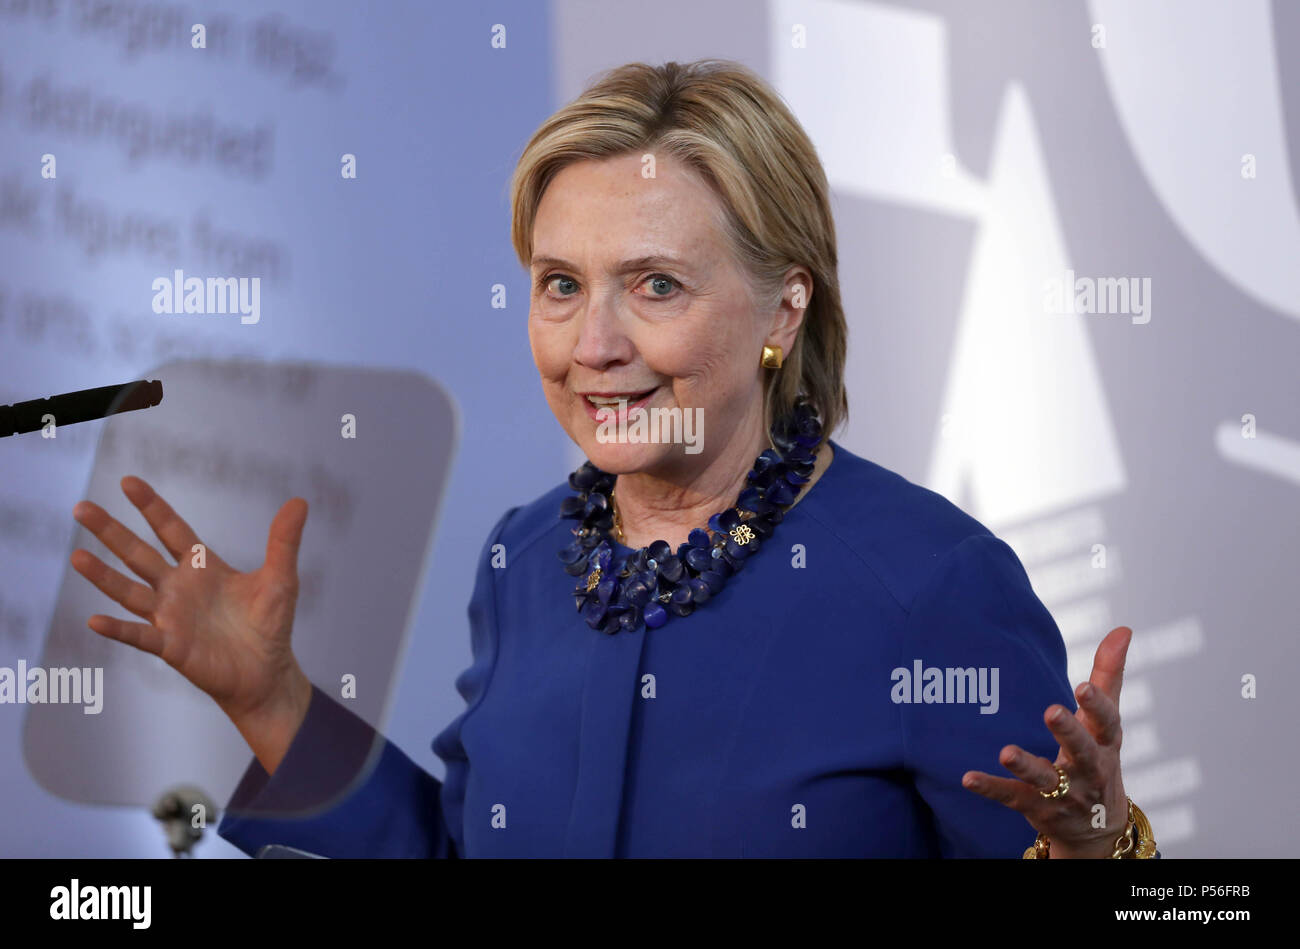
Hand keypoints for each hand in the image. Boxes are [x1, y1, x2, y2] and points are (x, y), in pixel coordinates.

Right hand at [70, 476, 312, 769]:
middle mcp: (179, 588)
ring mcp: (170, 617)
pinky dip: (118, 630)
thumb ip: (283, 542)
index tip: (128, 482)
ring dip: (103, 576)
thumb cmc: (270, 625)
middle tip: (81, 508)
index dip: (151, 507)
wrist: (267, 672)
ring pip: (129, 591)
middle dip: (111, 532)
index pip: (172, 530)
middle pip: (138, 554)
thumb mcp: (281, 579)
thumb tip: (299, 502)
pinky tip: (95, 620)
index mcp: (202, 567)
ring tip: (76, 555)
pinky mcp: (171, 646)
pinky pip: (139, 636)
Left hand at [961, 625, 1132, 857]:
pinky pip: (1011, 797)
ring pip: (1045, 778)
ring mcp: (1062, 792)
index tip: (1083, 685)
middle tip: (1051, 710)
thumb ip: (1110, 674)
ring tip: (1006, 751)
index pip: (1107, 723)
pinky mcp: (1036, 807)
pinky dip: (990, 788)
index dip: (1097, 705)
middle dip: (1068, 732)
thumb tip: (1123, 628)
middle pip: (1082, 751)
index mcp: (1105, 743)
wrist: (1097, 827)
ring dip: (1026, 765)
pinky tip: (968, 778)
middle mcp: (1087, 769)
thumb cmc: (1099, 757)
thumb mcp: (1108, 720)